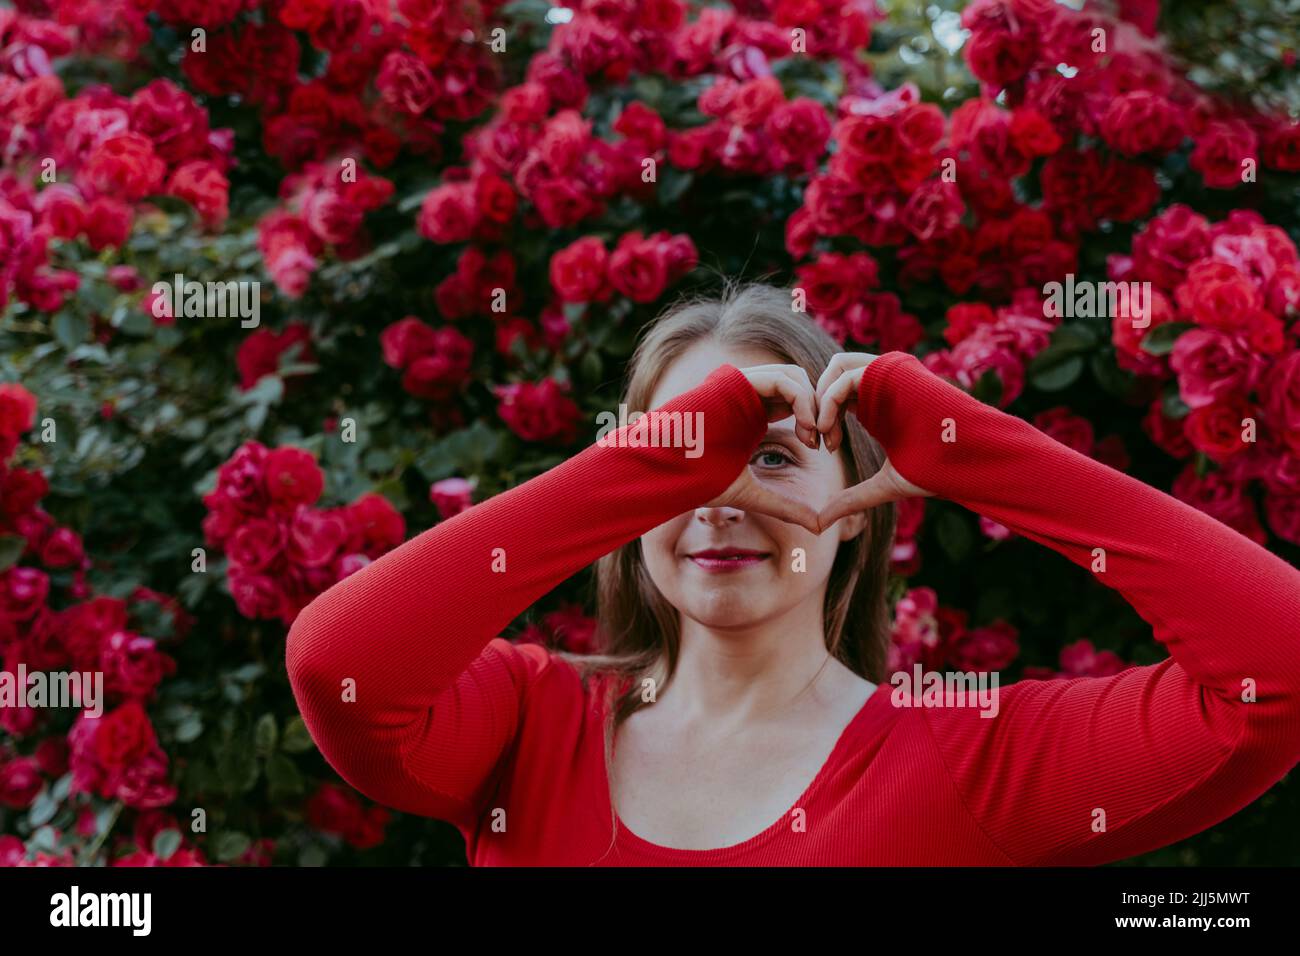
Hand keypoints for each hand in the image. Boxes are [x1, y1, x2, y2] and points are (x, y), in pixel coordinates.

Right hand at [703, 364, 821, 534]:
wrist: (667, 469)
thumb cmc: (697, 479)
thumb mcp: (752, 494)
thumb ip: (784, 506)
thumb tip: (817, 526)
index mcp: (754, 414)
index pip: (797, 401)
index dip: (816, 421)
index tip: (822, 450)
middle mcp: (750, 395)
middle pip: (801, 383)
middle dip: (820, 408)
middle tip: (825, 441)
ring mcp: (743, 385)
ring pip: (796, 376)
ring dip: (813, 404)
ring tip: (813, 436)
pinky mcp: (737, 382)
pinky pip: (782, 380)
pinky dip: (801, 400)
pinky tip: (804, 429)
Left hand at [814, 352, 932, 528]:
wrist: (968, 458)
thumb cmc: (936, 470)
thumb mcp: (883, 485)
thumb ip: (851, 499)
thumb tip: (820, 523)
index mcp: (876, 405)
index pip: (834, 395)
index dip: (819, 418)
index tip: (819, 448)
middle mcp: (880, 385)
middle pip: (830, 377)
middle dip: (814, 406)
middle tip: (812, 440)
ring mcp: (887, 374)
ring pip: (835, 369)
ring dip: (821, 398)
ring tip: (821, 432)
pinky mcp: (893, 369)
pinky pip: (846, 375)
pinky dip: (830, 399)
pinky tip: (831, 429)